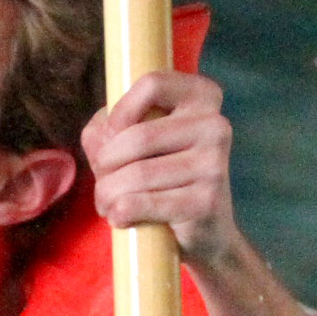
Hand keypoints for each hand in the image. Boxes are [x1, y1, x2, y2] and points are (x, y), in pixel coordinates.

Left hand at [83, 70, 240, 272]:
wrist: (205, 231)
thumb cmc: (163, 178)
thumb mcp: (135, 142)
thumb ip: (108, 127)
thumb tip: (101, 137)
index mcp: (203, 97)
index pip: (153, 83)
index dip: (119, 113)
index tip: (111, 138)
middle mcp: (215, 125)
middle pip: (138, 137)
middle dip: (105, 165)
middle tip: (102, 184)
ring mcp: (215, 163)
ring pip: (137, 173)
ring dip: (107, 194)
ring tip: (107, 204)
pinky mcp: (207, 201)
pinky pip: (143, 203)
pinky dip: (119, 213)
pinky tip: (120, 217)